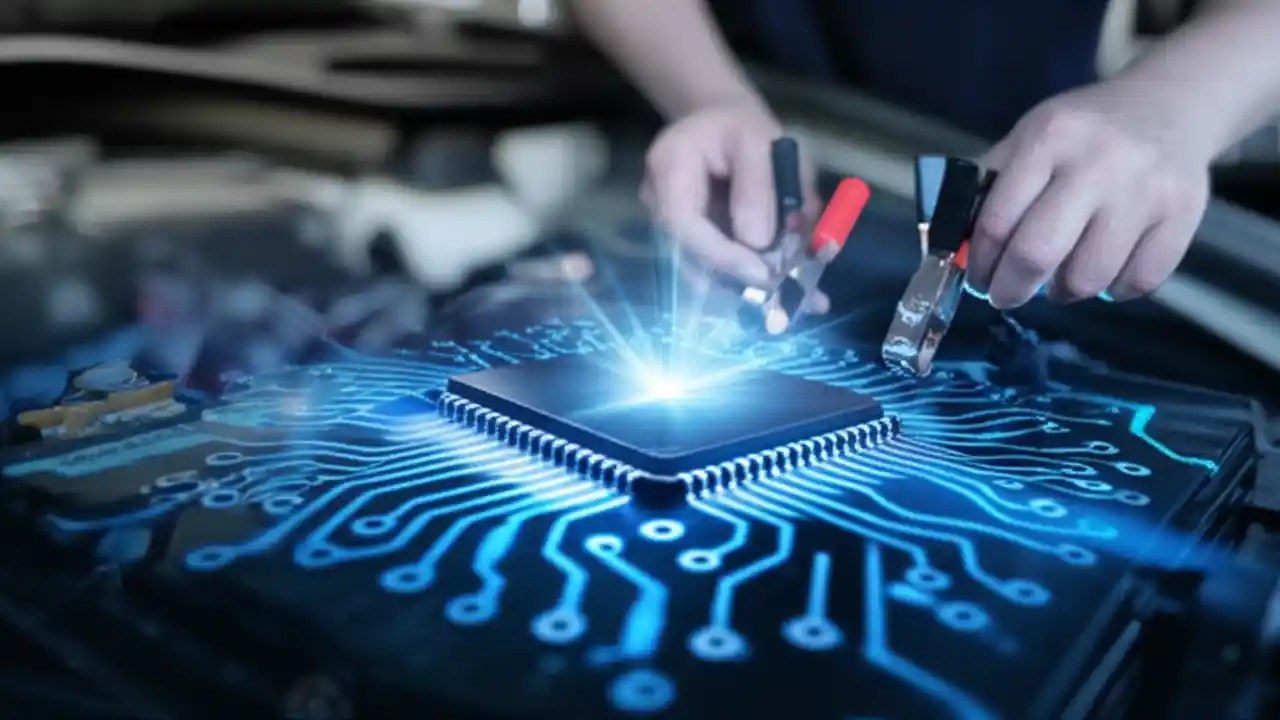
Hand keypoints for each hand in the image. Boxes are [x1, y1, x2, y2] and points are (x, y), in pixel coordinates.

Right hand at [641, 103, 828, 312]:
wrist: (722, 124)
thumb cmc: (745, 128)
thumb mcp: (763, 142)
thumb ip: (760, 188)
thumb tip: (757, 244)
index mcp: (670, 163)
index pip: (682, 221)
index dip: (719, 254)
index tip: (762, 273)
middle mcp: (656, 198)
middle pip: (685, 253)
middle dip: (733, 277)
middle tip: (778, 294)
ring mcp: (664, 222)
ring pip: (698, 267)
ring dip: (740, 284)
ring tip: (784, 293)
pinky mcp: (681, 239)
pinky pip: (708, 266)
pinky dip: (742, 277)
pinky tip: (775, 284)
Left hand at [968, 82, 1210, 308]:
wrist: (1172, 104)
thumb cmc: (1085, 131)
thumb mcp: (1031, 136)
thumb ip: (992, 185)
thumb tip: (956, 248)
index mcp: (1050, 138)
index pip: (996, 220)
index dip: (978, 262)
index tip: (976, 278)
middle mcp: (1099, 163)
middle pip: (1038, 253)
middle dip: (1010, 288)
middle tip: (1005, 295)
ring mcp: (1146, 191)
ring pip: (1088, 278)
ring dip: (1064, 291)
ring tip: (1060, 277)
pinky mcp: (1184, 216)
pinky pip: (1137, 283)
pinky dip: (1114, 289)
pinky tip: (1105, 268)